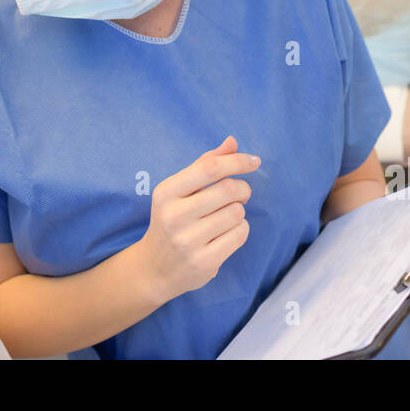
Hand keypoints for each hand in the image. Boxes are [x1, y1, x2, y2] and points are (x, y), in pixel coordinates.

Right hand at [134, 135, 257, 304]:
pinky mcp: (204, 262)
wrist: (155, 268)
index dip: (236, 161)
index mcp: (166, 192)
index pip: (209, 168)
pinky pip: (240, 234)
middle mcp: (174, 216)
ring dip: (239, 211)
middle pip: (228, 189)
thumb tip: (232, 142)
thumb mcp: (179, 191)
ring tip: (225, 217)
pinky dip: (240, 229)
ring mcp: (188, 241)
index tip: (254, 161)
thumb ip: (205, 164)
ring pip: (237, 212)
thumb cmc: (172, 220)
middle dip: (242, 189)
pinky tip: (226, 233)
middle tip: (240, 194)